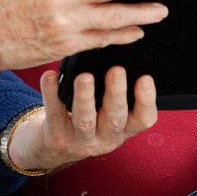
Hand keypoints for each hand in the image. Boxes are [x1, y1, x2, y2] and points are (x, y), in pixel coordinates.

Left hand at [8, 67, 157, 172]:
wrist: (57, 147)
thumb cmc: (89, 120)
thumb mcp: (109, 113)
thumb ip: (116, 92)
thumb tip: (121, 47)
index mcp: (124, 128)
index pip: (143, 119)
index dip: (147, 100)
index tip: (145, 77)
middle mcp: (106, 137)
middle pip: (114, 118)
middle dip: (116, 94)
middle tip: (117, 70)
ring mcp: (80, 139)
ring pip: (84, 120)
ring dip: (85, 97)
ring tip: (84, 77)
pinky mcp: (57, 136)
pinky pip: (54, 112)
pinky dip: (51, 93)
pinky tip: (49, 76)